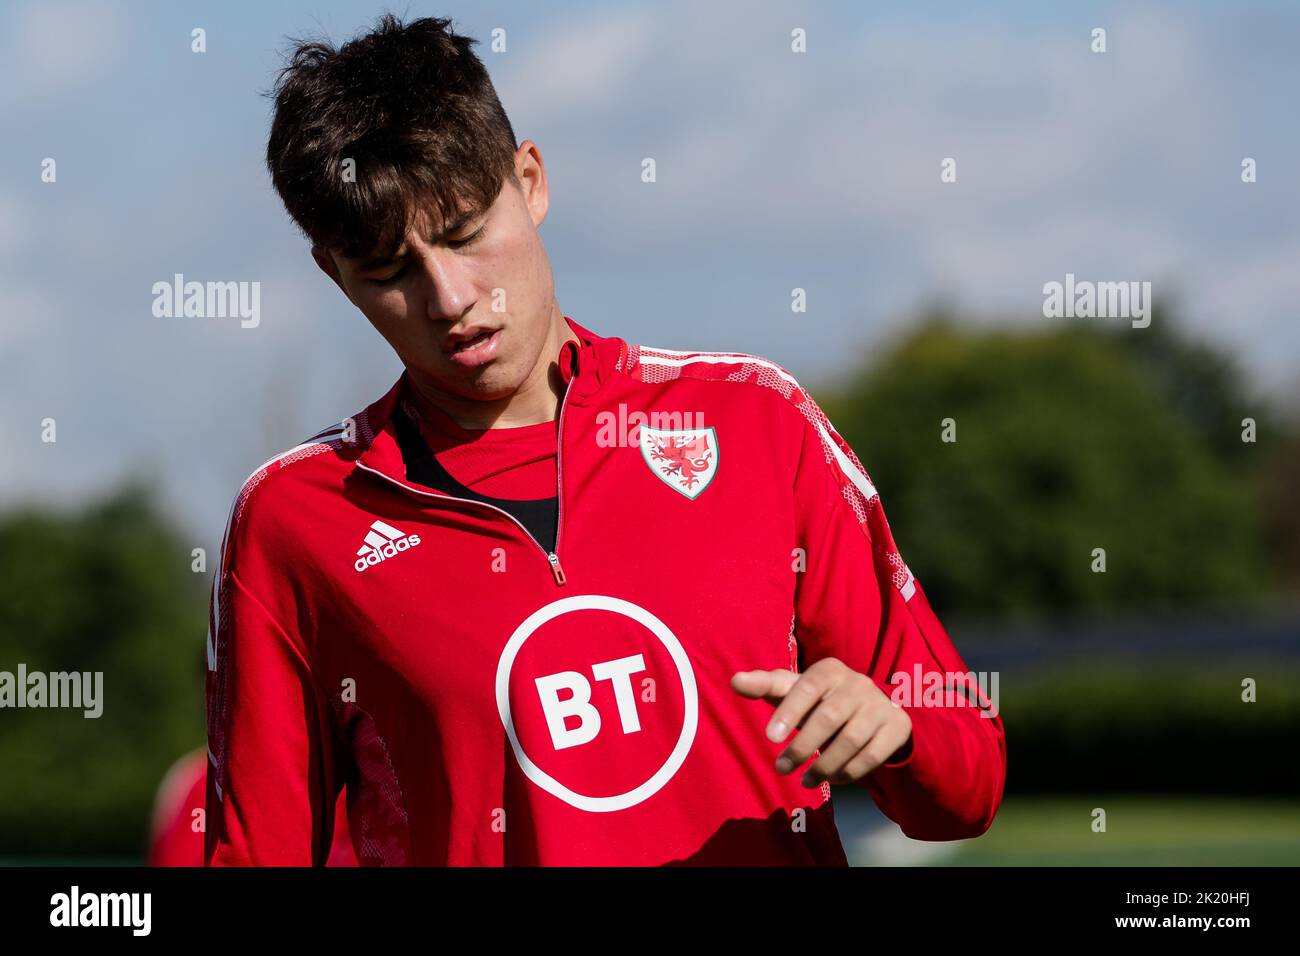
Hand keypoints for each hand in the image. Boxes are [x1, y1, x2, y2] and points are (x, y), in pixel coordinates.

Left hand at [730, 657, 911, 786]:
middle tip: (781, 768)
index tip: (769, 738)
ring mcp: (881, 705)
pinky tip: (831, 779)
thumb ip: (765, 686)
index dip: (788, 712)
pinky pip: (873, 755)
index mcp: (829, 669)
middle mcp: (858, 682)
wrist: (871, 710)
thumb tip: (735, 681)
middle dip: (802, 746)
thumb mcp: (793, 691)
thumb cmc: (820, 701)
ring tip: (803, 780)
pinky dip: (849, 772)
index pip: (806, 688)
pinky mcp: (897, 727)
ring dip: (824, 765)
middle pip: (829, 717)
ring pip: (851, 740)